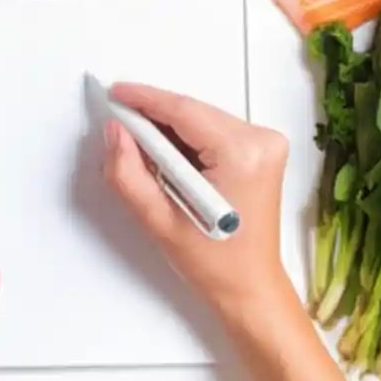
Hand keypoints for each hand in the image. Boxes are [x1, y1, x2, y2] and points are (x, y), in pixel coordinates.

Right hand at [102, 83, 290, 316]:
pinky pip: (213, 131)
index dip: (145, 99)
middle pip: (193, 112)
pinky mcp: (262, 150)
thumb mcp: (159, 220)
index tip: (115, 94)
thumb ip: (128, 172)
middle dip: (153, 116)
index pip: (184, 111)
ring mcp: (266, 144)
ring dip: (169, 130)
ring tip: (141, 150)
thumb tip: (116, 131)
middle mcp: (261, 141)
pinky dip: (187, 140)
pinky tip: (169, 160)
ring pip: (201, 120)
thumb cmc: (215, 263)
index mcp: (242, 154)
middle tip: (119, 126)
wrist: (250, 285)